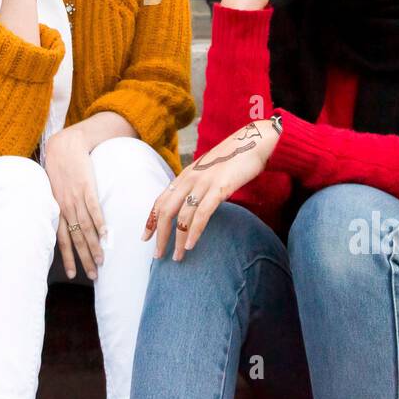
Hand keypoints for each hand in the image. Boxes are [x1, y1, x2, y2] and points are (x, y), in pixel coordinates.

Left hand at [43, 126, 105, 280]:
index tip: (73, 274)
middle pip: (76, 238)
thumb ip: (59, 206)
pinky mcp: (87, 187)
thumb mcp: (54, 189)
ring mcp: (76, 197)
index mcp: (57, 209)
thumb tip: (64, 222)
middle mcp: (66, 207)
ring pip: (86, 227)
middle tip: (93, 275)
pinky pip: (94, 208)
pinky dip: (100, 223)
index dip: (68, 257)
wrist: (65, 145)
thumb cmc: (59, 167)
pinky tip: (106, 235)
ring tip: (102, 261)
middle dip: (84, 258)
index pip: (62, 239)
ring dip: (94, 246)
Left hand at [141, 119, 281, 261]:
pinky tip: (191, 245)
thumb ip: (197, 187)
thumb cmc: (233, 159)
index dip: (150, 220)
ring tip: (177, 257)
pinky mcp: (219, 187)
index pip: (160, 201)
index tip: (145, 238)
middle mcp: (189, 179)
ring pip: (182, 216)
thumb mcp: (208, 172)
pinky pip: (202, 213)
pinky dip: (194, 231)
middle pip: (166, 211)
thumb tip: (190, 205)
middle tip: (157, 256)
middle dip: (160, 235)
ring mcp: (203, 183)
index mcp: (185, 176)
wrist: (253, 141)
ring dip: (177, 239)